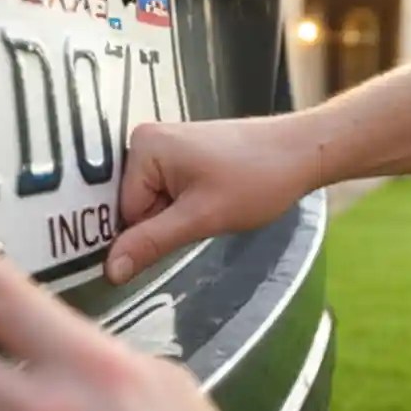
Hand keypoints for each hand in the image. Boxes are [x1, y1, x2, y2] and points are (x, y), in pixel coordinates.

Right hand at [106, 117, 318, 284]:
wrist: (300, 153)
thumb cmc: (256, 179)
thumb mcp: (200, 217)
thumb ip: (150, 243)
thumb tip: (110, 270)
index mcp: (142, 147)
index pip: (123, 212)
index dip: (153, 231)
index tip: (188, 226)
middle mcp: (145, 141)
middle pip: (134, 207)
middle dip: (165, 222)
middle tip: (204, 213)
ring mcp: (163, 147)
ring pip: (152, 204)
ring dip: (178, 216)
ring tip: (212, 203)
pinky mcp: (180, 155)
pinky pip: (166, 194)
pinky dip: (186, 206)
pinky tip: (212, 198)